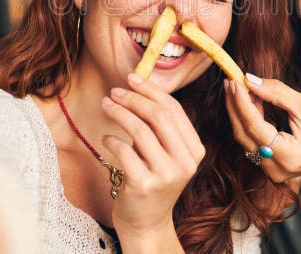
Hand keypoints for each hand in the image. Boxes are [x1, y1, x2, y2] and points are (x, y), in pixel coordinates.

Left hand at [101, 72, 204, 250]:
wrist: (146, 221)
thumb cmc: (152, 178)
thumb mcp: (164, 151)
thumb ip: (158, 124)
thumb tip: (137, 84)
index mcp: (195, 149)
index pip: (174, 110)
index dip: (151, 90)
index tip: (132, 78)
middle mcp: (185, 162)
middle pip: (158, 116)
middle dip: (133, 99)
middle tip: (114, 92)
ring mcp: (166, 174)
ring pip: (140, 130)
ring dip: (119, 113)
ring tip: (106, 106)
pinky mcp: (144, 185)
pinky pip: (124, 151)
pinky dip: (111, 140)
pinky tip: (105, 139)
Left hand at [224, 75, 300, 212]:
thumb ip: (276, 93)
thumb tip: (250, 80)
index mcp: (286, 154)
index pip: (254, 125)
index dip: (241, 102)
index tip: (234, 80)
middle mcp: (274, 167)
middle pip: (243, 132)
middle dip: (235, 105)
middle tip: (230, 80)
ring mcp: (270, 170)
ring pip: (245, 136)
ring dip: (240, 111)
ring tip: (239, 88)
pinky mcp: (269, 165)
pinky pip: (252, 140)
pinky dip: (249, 120)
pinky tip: (249, 102)